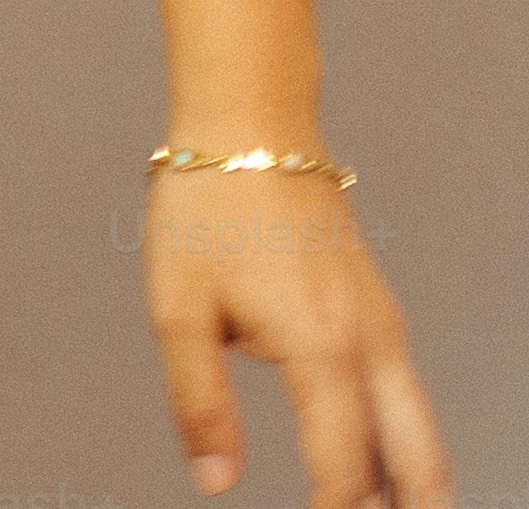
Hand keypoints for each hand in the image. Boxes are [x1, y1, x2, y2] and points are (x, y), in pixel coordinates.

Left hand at [144, 164, 452, 505]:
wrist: (253, 127)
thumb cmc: (207, 209)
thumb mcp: (178, 307)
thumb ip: (199, 402)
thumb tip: (215, 483)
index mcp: (321, 349)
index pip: (342, 469)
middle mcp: (370, 344)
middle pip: (417, 461)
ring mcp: (384, 327)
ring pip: (421, 431)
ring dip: (417, 486)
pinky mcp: (378, 313)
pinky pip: (405, 396)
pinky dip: (404, 445)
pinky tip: (381, 473)